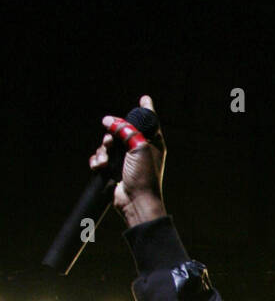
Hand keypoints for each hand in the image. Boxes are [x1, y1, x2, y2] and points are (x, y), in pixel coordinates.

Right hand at [88, 93, 165, 226]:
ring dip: (102, 151)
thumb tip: (108, 120)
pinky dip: (97, 161)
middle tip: (110, 143)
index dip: (144, 110)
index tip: (144, 99)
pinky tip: (99, 167)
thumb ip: (125, 129)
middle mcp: (138, 149)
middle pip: (120, 130)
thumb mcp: (138, 146)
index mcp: (151, 143)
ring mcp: (125, 160)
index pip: (148, 121)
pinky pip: (100, 157)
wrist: (136, 202)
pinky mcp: (113, 170)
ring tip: (105, 161)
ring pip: (107, 144)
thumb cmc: (144, 176)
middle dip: (111, 135)